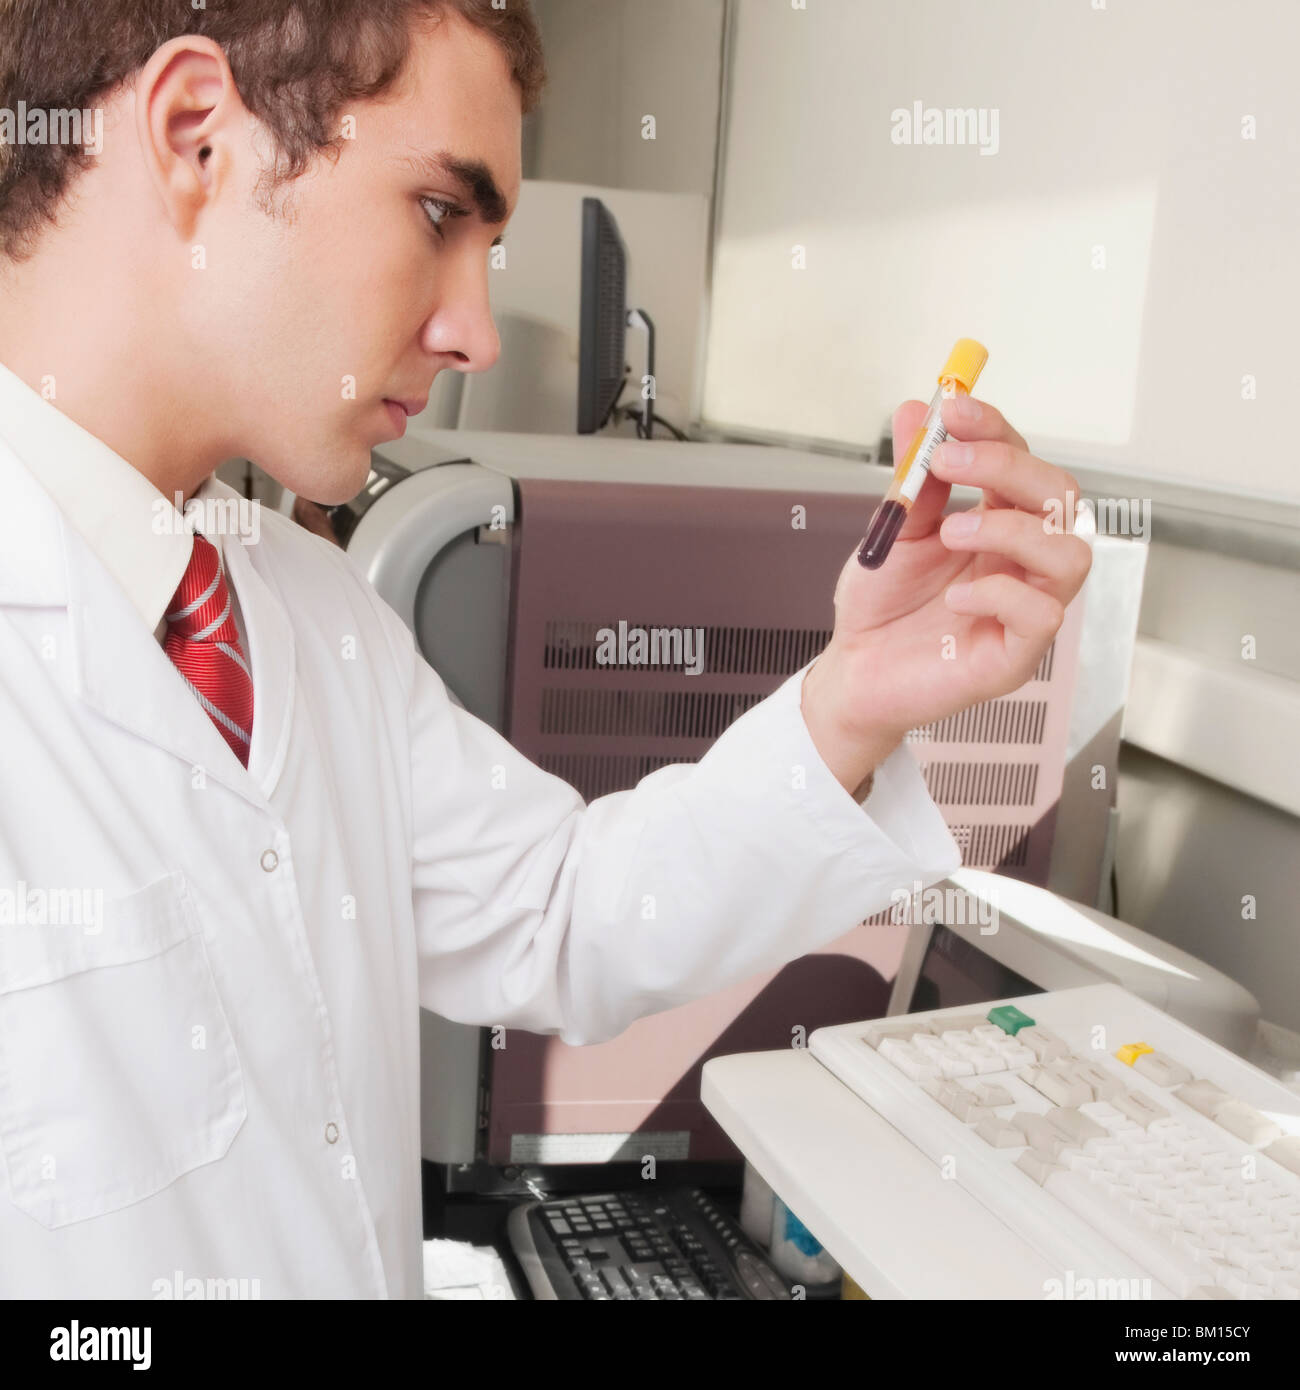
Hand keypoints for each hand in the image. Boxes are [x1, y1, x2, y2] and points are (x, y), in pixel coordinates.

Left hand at [801, 394, 1093, 794]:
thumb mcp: (893, 530)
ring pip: (1070, 554)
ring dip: (1011, 528)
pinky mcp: (1016, 656)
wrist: (852, 671)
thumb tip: (917, 410)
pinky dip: (998, 594)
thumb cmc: (881, 605)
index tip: (955, 408)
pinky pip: (1041, 615)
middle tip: (948, 459)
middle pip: (1061, 497)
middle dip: (1008, 465)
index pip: (1023, 463)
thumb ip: (913, 477)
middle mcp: (1022, 562)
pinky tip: (954, 597)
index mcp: (999, 524)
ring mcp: (1026, 608)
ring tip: (951, 532)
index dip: (996, 430)